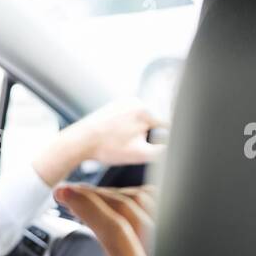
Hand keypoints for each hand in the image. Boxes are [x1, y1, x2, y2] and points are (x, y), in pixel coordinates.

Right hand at [6, 184, 175, 255]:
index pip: (116, 233)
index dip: (87, 207)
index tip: (63, 193)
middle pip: (130, 210)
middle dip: (94, 195)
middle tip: (67, 192)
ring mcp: (175, 249)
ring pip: (146, 202)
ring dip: (112, 193)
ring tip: (84, 197)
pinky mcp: (178, 239)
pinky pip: (159, 203)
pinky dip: (131, 195)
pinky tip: (110, 200)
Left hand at [31, 98, 165, 186]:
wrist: (79, 142)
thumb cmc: (107, 148)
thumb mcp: (140, 154)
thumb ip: (162, 152)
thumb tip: (176, 150)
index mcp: (145, 110)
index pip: (168, 125)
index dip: (171, 137)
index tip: (175, 144)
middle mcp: (135, 101)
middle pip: (153, 122)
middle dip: (150, 136)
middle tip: (136, 148)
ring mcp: (123, 102)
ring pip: (141, 121)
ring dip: (138, 133)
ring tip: (123, 144)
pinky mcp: (113, 107)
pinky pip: (128, 119)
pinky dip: (127, 129)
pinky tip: (117, 139)